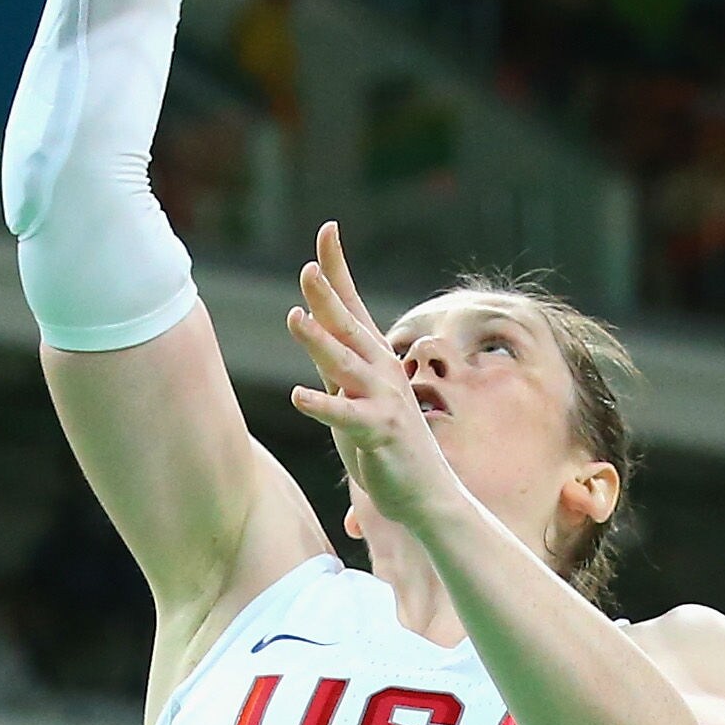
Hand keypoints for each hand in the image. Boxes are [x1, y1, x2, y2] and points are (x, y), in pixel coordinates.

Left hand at [287, 222, 454, 525]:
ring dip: (320, 341)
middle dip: (327, 295)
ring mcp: (385, 400)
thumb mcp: (353, 397)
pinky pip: (348, 416)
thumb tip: (312, 330)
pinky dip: (324, 406)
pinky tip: (300, 396)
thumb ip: (334, 365)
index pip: (352, 305)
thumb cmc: (388, 447)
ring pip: (346, 365)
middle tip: (307, 268)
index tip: (328, 230)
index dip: (337, 269)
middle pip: (349, 326)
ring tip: (296, 319)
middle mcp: (382, 372)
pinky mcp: (381, 433)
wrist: (428, 494)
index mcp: (374, 360)